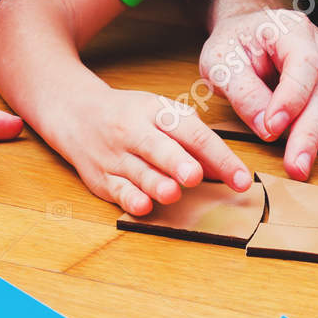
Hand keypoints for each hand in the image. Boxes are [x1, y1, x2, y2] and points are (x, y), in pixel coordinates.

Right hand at [51, 83, 250, 216]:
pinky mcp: (101, 178)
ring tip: (173, 193)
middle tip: (194, 175)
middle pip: (158, 148)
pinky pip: (117, 190)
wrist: (76, 113)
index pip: (193, 133)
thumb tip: (227, 172)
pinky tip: (143, 205)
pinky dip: (130, 198)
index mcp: (156, 112)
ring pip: (138, 172)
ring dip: (156, 184)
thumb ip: (194, 143)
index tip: (241, 179)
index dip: (220, 157)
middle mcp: (134, 132)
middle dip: (177, 162)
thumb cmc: (130, 116)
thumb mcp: (162, 115)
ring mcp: (116, 156)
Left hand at [201, 7, 317, 180]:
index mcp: (293, 30)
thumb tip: (267, 127)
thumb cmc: (236, 46)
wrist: (251, 33)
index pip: (303, 65)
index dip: (290, 100)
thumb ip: (242, 91)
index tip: (271, 130)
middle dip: (313, 132)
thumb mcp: (221, 61)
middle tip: (297, 167)